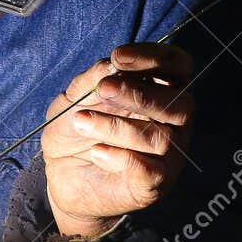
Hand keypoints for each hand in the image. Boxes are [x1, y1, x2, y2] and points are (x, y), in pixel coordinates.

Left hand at [41, 43, 194, 238]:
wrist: (60, 176)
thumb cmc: (75, 130)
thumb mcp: (74, 99)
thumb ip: (93, 80)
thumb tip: (111, 63)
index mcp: (160, 92)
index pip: (179, 67)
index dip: (156, 58)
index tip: (118, 56)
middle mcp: (173, 123)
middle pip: (181, 104)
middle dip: (139, 94)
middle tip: (102, 89)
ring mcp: (168, 155)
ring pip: (159, 138)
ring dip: (116, 126)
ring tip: (81, 122)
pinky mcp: (155, 185)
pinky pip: (150, 170)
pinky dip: (120, 157)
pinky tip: (96, 153)